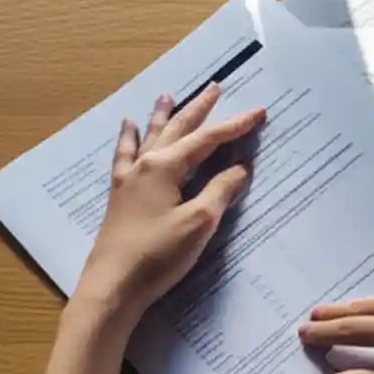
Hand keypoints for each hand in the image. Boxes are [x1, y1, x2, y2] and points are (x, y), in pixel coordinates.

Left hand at [44, 84, 263, 373]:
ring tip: (168, 95)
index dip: (236, 126)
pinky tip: (127, 129)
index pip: (209, 139)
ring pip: (149, 136)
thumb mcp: (199, 223)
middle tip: (214, 87)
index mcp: (166, 167)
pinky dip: (128, 138)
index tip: (260, 112)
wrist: (113, 286)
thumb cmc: (158, 255)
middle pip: (177, 128)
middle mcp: (145, 164)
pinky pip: (125, 155)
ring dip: (162, 115)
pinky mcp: (119, 195)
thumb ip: (220, 191)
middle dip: (198, 108)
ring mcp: (129, 179)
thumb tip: (240, 168)